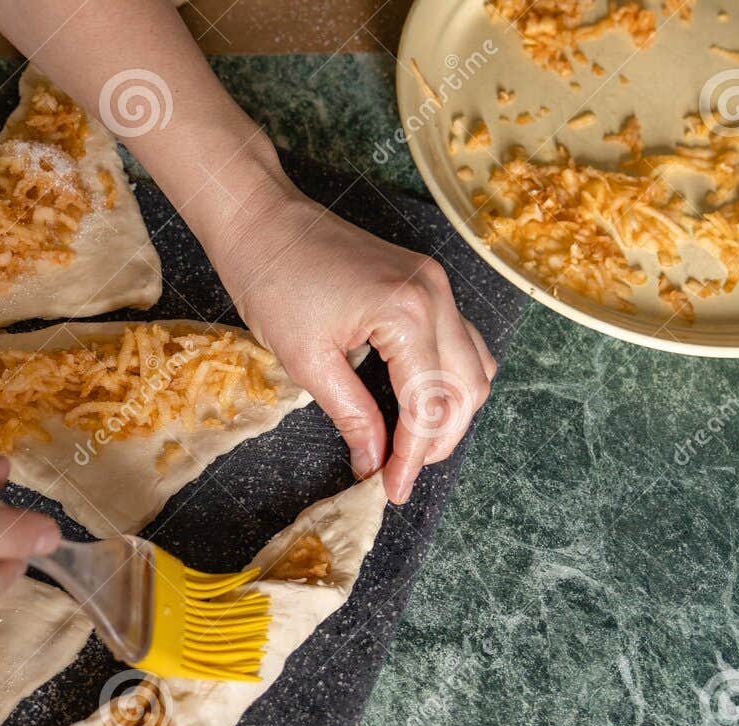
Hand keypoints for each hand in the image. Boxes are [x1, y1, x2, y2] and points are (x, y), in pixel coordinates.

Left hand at [209, 175, 497, 502]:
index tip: (392, 490)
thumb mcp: (308, 361)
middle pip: (466, 390)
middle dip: (438, 441)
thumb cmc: (273, 282)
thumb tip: (373, 462)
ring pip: (474, 366)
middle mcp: (436, 296)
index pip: (428, 405)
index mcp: (406, 313)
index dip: (412, 457)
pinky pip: (461, 341)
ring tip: (411, 444)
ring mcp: (438, 285)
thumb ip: (352, 415)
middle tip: (400, 473)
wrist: (263, 221)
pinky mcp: (429, 283)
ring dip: (451, 411)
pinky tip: (417, 403)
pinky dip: (449, 379)